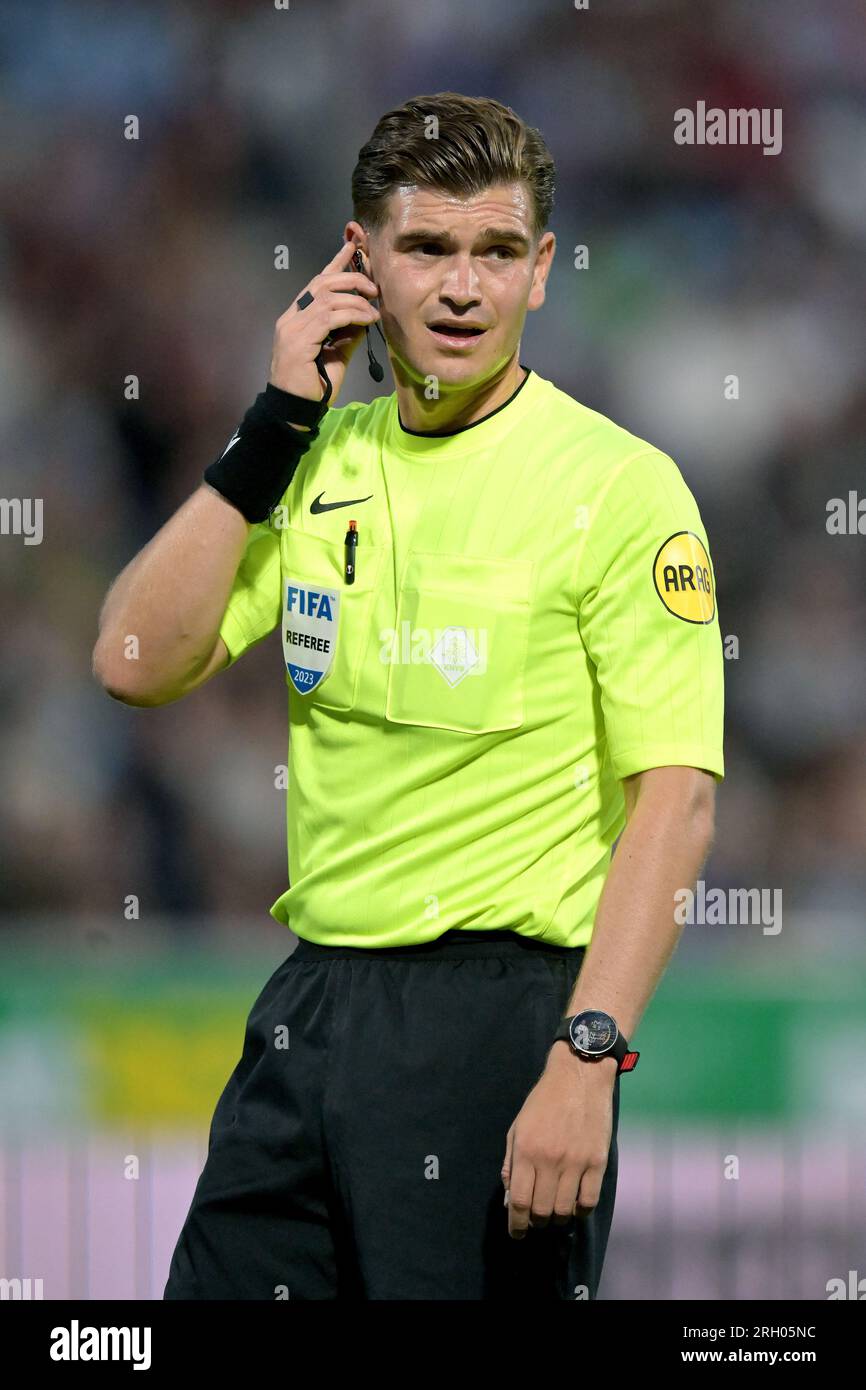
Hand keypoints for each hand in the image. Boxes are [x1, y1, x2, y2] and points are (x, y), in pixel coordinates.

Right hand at [268, 238, 380, 405]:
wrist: (295, 410)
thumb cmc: (314, 385)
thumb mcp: (337, 353)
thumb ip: (348, 332)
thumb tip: (366, 314)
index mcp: (297, 317)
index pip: (317, 282)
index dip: (336, 262)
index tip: (354, 246)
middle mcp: (291, 317)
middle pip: (322, 283)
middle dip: (351, 278)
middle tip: (373, 287)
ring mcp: (291, 328)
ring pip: (327, 298)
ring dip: (355, 300)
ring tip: (373, 310)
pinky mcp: (298, 341)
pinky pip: (328, 318)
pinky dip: (351, 315)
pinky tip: (367, 320)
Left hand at [501, 1046, 615, 1238]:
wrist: (579, 1077)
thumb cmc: (543, 1101)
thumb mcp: (517, 1128)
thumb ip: (511, 1163)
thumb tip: (511, 1196)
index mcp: (526, 1151)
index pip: (519, 1201)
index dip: (516, 1224)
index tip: (516, 1233)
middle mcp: (550, 1160)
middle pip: (542, 1211)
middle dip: (536, 1222)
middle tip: (536, 1220)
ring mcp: (576, 1162)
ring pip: (564, 1210)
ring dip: (557, 1218)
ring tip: (554, 1212)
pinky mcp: (597, 1162)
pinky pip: (589, 1201)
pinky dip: (580, 1211)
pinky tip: (574, 1206)